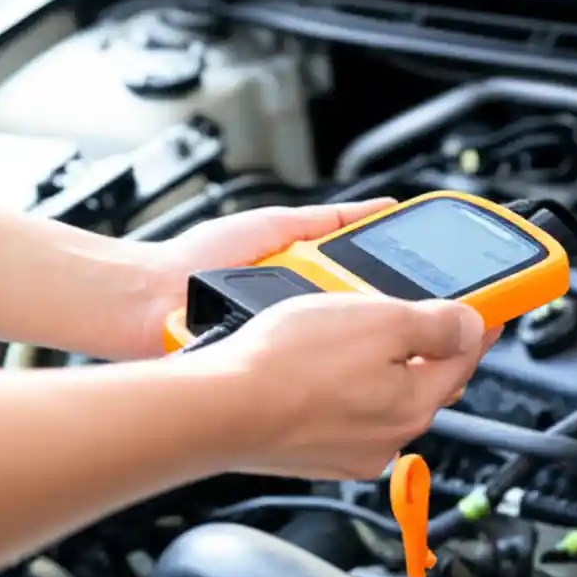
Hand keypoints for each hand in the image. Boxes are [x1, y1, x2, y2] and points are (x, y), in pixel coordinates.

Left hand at [129, 199, 397, 357]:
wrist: (142, 299)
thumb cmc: (192, 259)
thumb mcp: (273, 225)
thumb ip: (326, 218)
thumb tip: (381, 205)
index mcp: (309, 278)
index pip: (370, 285)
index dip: (401, 287)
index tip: (434, 285)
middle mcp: (303, 316)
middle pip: (363, 321)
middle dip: (383, 318)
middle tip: (404, 312)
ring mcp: (289, 347)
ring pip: (343, 350)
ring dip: (354, 342)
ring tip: (361, 328)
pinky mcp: (271, 370)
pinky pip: (309, 371)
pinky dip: (319, 364)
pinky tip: (327, 356)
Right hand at [181, 292, 496, 479]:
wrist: (216, 408)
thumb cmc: (288, 365)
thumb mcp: (380, 319)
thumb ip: (435, 323)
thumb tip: (471, 324)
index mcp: (416, 402)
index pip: (466, 357)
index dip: (479, 325)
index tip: (487, 308)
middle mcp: (389, 436)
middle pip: (427, 380)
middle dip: (429, 345)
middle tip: (422, 311)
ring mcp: (349, 448)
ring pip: (383, 395)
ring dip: (381, 363)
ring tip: (355, 328)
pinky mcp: (312, 451)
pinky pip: (344, 410)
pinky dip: (344, 384)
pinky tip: (319, 363)